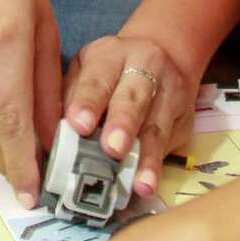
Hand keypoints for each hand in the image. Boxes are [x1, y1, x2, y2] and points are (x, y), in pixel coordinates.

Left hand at [61, 32, 199, 197]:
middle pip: (134, 97)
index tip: (79, 125)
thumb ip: (70, 97)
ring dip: (146, 158)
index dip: (88, 101)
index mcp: (112, 53)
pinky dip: (157, 167)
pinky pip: (169, 144)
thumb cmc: (109, 72)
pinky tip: (148, 186)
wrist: (163, 56)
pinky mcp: (184, 118)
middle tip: (112, 148)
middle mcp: (147, 67)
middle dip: (123, 124)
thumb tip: (55, 136)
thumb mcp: (85, 70)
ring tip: (138, 183)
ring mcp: (171, 92)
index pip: (98, 77)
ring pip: (157, 126)